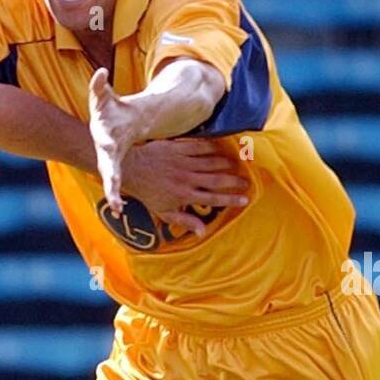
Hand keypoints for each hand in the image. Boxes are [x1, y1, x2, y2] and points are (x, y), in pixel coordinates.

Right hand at [88, 66, 141, 214]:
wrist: (108, 123)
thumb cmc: (106, 109)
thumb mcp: (103, 96)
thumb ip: (99, 85)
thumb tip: (100, 71)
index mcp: (105, 139)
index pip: (107, 150)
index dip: (109, 155)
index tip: (111, 168)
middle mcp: (106, 154)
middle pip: (108, 172)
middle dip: (111, 186)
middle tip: (114, 201)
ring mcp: (110, 163)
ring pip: (111, 182)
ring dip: (114, 196)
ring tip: (117, 208)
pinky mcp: (116, 167)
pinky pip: (116, 183)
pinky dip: (116, 195)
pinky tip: (119, 208)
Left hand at [119, 139, 249, 237]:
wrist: (131, 170)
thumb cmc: (148, 193)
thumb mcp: (164, 212)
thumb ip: (185, 220)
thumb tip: (203, 232)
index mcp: (184, 195)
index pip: (213, 198)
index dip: (231, 199)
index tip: (245, 199)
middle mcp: (186, 179)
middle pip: (217, 179)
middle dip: (234, 181)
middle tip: (247, 182)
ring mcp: (183, 162)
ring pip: (212, 162)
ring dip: (228, 163)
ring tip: (239, 165)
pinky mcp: (178, 148)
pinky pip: (201, 146)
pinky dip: (214, 147)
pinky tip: (223, 149)